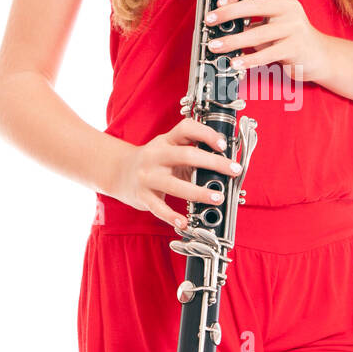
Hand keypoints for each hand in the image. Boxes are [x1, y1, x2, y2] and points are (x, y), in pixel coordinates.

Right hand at [109, 116, 243, 231]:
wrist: (120, 172)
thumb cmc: (154, 162)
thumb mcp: (170, 150)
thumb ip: (192, 155)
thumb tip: (224, 167)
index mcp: (166, 140)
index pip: (186, 128)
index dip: (206, 134)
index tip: (223, 144)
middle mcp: (156, 155)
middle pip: (186, 155)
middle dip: (213, 163)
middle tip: (233, 171)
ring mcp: (148, 176)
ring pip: (175, 185)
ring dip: (199, 193)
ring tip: (217, 198)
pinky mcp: (142, 196)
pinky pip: (159, 208)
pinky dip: (172, 217)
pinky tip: (184, 223)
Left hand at [203, 0, 331, 83]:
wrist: (320, 55)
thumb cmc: (291, 37)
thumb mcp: (275, 20)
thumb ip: (254, 19)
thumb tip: (222, 22)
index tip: (220, 1)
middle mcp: (288, 8)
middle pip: (254, 5)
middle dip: (228, 13)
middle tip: (210, 21)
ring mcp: (293, 28)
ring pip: (257, 34)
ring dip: (232, 41)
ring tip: (216, 46)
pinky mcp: (295, 48)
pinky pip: (266, 54)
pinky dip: (248, 60)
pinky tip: (235, 63)